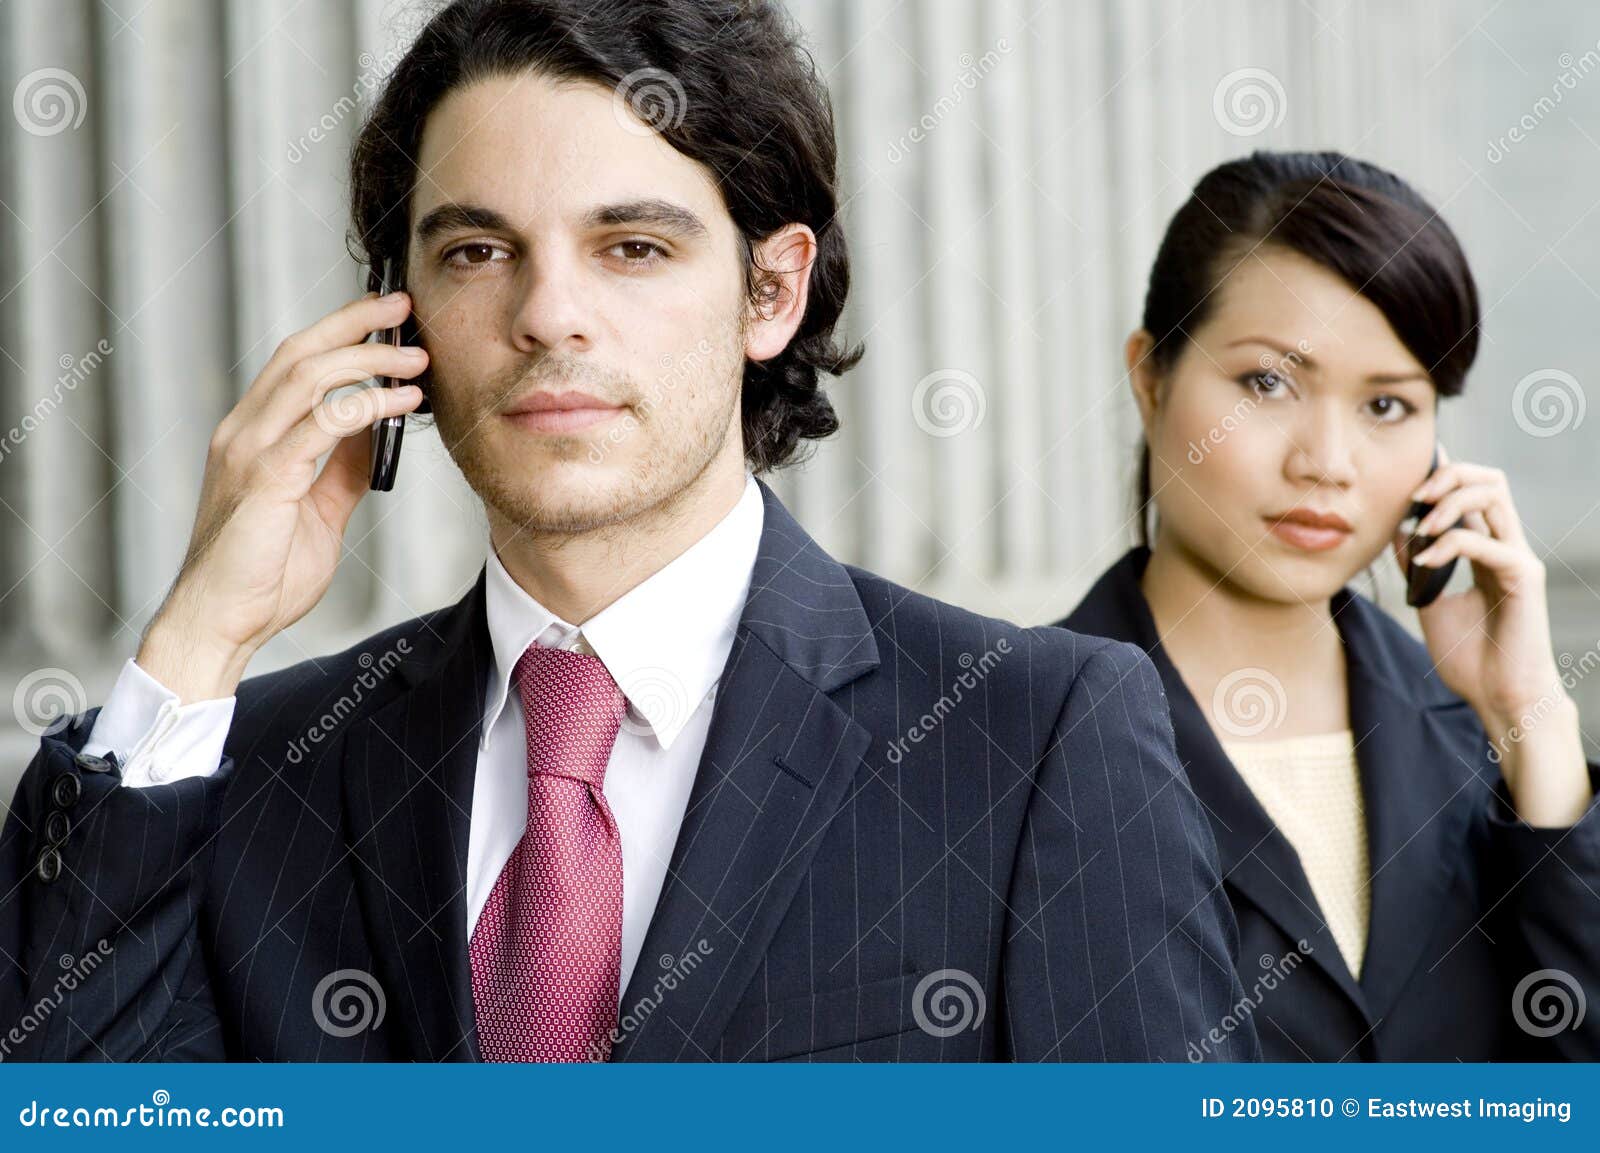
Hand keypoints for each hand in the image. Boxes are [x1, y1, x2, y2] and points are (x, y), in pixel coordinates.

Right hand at [137, 291, 427, 702]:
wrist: (221, 622)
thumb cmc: (264, 573)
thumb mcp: (319, 509)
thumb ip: (341, 467)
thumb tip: (373, 430)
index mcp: (253, 435)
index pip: (296, 363)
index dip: (341, 333)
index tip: (387, 319)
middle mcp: (244, 432)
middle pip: (300, 352)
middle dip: (354, 323)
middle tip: (403, 307)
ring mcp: (249, 452)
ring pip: (308, 377)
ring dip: (367, 359)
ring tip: (416, 357)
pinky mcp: (265, 478)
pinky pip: (321, 424)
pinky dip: (365, 404)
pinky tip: (400, 400)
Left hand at [1392, 446, 1590, 823]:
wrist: (1499, 697)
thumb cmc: (1471, 657)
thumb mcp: (1429, 601)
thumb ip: (1417, 565)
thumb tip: (1397, 532)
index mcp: (1488, 551)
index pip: (1474, 492)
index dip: (1445, 473)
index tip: (1408, 474)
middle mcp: (1506, 547)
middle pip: (1490, 479)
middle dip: (1450, 474)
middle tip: (1414, 496)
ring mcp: (1518, 559)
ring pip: (1494, 495)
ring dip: (1449, 501)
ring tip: (1419, 526)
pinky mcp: (1523, 578)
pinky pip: (1485, 541)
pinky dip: (1448, 543)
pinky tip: (1422, 561)